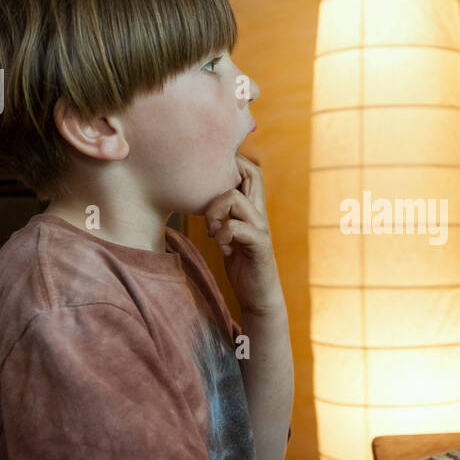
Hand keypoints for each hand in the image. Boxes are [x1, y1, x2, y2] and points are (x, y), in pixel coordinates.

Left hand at [202, 153, 283, 315]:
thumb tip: (199, 200)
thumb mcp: (230, 234)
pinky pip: (236, 228)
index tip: (211, 182)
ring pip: (234, 199)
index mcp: (254, 208)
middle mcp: (260, 213)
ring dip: (214, 212)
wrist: (259, 295)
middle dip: (221, 180)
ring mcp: (261, 228)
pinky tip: (220, 246)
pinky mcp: (259, 245)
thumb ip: (224, 216)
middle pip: (250, 174)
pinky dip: (222, 234)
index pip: (250, 171)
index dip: (233, 164)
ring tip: (211, 229)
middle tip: (210, 207)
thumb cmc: (242, 264)